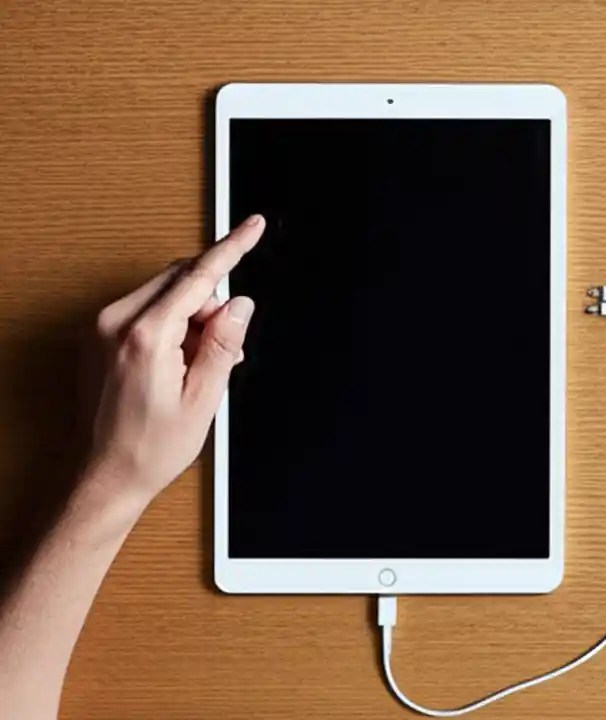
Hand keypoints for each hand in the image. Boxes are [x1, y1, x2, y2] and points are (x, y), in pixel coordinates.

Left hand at [85, 215, 263, 503]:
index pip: (198, 277)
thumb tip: (239, 304)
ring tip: (199, 365)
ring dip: (193, 315)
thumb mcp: (204, 398)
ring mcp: (102, 326)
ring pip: (166, 293)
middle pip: (181, 279)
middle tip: (224, 347)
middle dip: (212, 302)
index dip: (232, 248)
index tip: (253, 226)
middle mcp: (116, 323)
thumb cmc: (151, 446)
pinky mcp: (98, 334)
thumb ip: (223, 343)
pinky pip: (147, 308)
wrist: (108, 474)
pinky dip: (172, 324)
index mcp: (145, 337)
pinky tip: (179, 362)